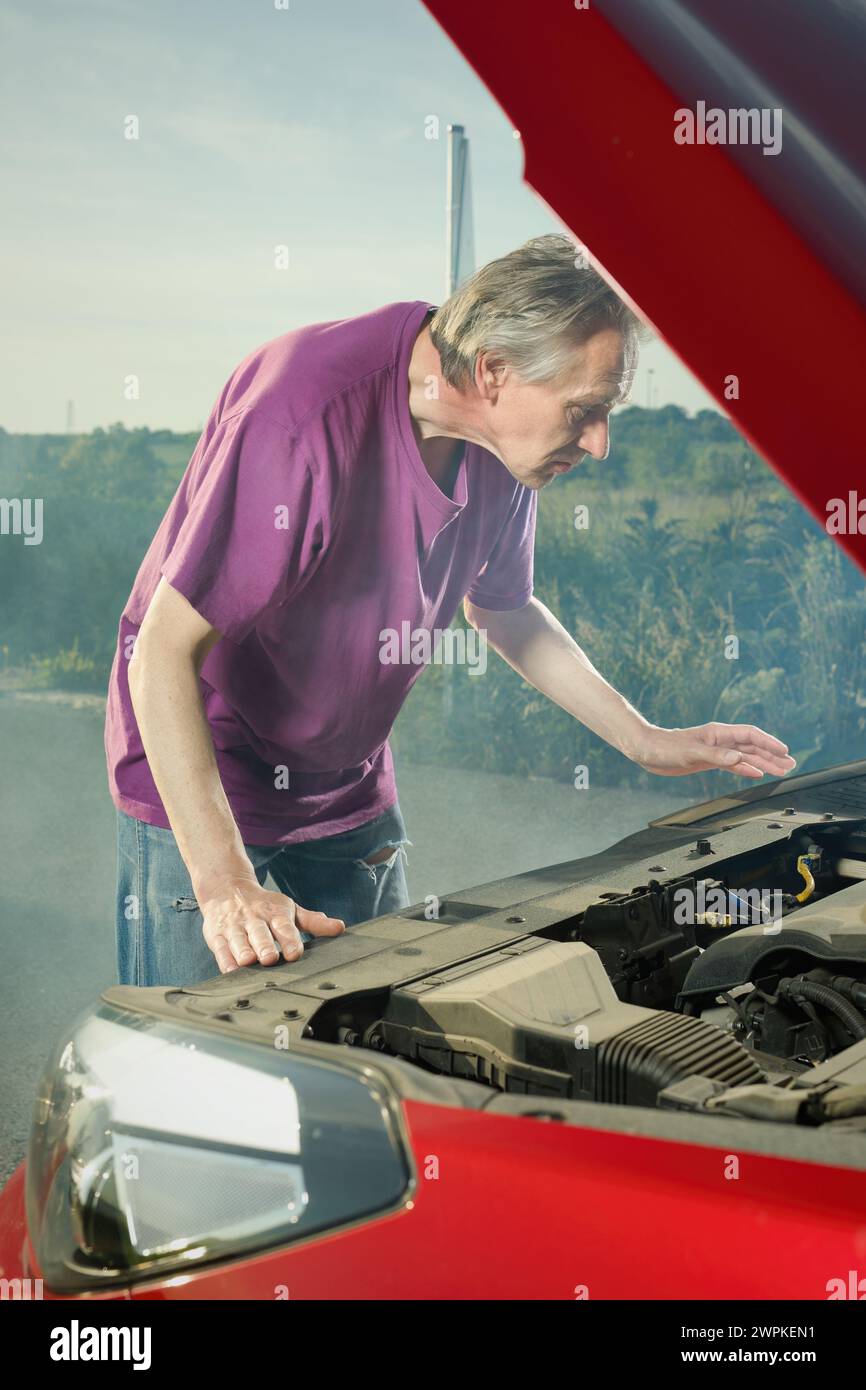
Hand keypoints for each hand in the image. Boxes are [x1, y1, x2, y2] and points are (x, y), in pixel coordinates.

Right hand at [197, 877, 344, 973]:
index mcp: (275, 913)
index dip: (290, 940)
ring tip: (248, 961)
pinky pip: (220, 948)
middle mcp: (254, 919)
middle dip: (264, 946)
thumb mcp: (289, 910)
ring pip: (238, 940)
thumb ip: (313, 922)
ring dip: (243, 951)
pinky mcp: (216, 935)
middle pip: (260, 933)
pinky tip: (230, 969)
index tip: (295, 953)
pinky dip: (224, 960)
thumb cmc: (264, 905)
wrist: (227, 888)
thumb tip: (339, 928)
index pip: (284, 927)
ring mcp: (234, 927)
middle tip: (270, 958)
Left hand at [628, 722, 796, 780]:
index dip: (769, 743)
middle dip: (772, 755)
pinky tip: (757, 773)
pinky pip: (733, 764)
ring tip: (781, 769)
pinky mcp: (708, 760)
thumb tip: (739, 759)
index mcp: (717, 733)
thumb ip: (716, 756)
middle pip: (752, 746)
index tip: (784, 752)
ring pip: (745, 756)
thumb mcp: (690, 753)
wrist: (645, 750)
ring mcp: (715, 750)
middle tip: (791, 764)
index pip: (750, 735)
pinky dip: (746, 769)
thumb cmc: (664, 747)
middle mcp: (719, 740)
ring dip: (763, 762)